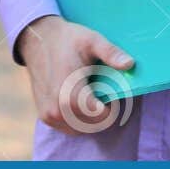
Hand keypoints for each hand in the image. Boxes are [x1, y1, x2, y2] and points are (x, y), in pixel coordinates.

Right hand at [14, 15, 133, 135]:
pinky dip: (78, 119)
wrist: (38, 40)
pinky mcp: (45, 117)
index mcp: (71, 96)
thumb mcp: (92, 40)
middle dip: (103, 112)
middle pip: (95, 125)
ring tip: (90, 94)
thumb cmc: (68, 39)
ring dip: (91, 117)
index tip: (110, 90)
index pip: (103, 117)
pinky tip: (78, 100)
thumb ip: (111, 53)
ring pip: (83, 129)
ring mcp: (51, 116)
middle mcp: (58, 111)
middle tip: (101, 90)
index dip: (112, 106)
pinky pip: (70, 127)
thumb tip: (131, 64)